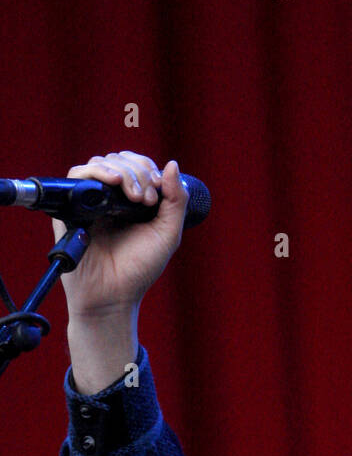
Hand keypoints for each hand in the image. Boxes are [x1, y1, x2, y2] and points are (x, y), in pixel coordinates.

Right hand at [51, 152, 188, 321]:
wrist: (113, 294)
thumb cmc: (139, 269)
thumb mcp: (168, 234)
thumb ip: (176, 201)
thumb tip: (171, 163)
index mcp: (132, 201)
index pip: (136, 165)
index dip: (148, 168)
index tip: (157, 192)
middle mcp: (110, 197)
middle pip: (120, 160)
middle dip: (138, 172)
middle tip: (146, 200)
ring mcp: (91, 201)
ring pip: (101, 163)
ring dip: (122, 172)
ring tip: (134, 198)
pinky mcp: (72, 207)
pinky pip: (78, 175)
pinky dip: (97, 172)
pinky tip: (113, 183)